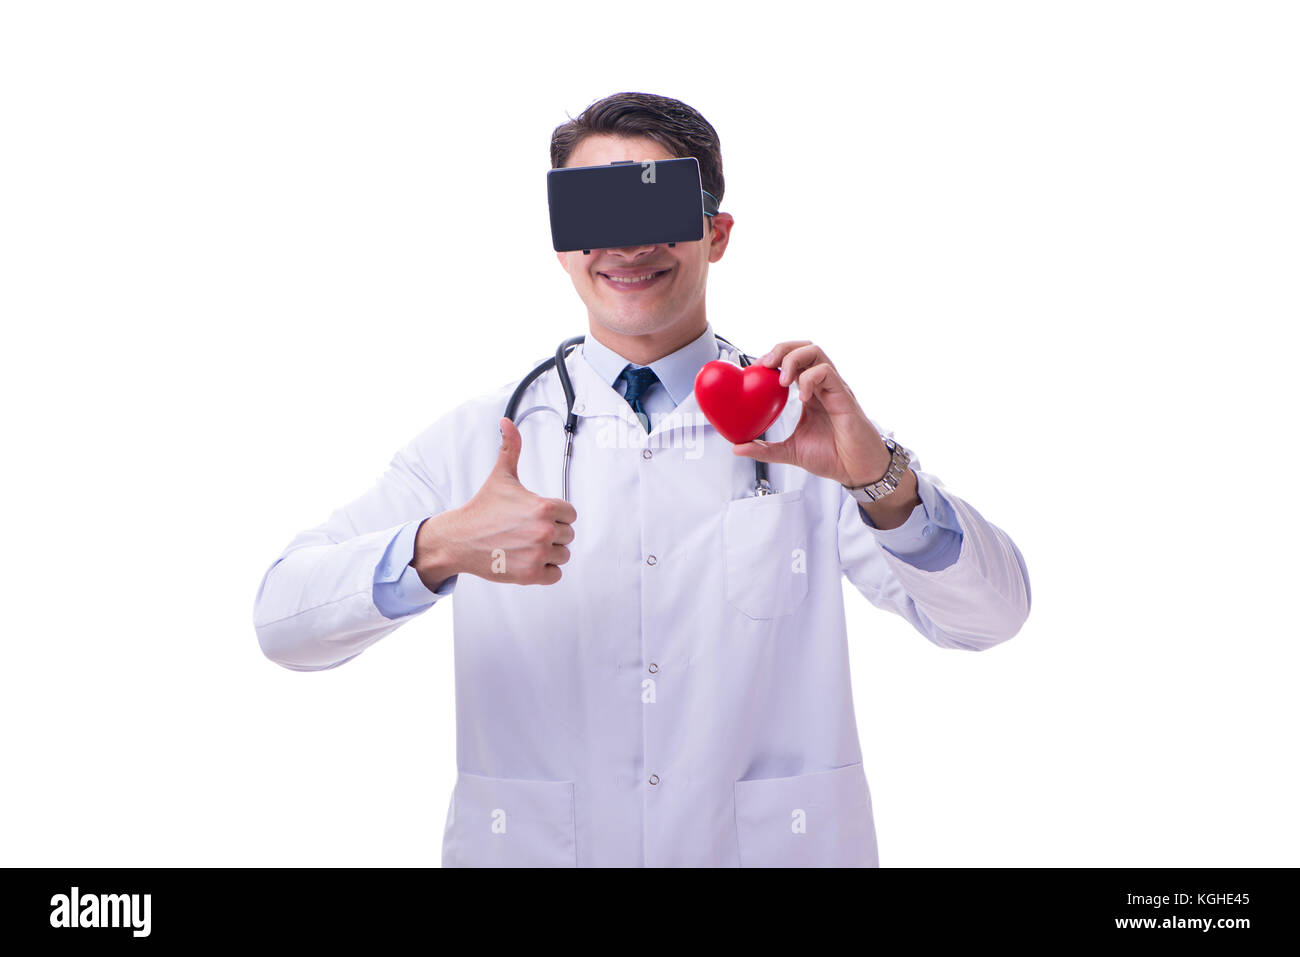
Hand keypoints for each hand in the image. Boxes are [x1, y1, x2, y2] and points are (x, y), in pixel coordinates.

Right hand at [412, 417, 576, 586]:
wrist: (459, 539)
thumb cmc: (482, 508)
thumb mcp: (501, 477)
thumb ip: (511, 448)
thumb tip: (506, 422)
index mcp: (544, 507)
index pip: (570, 514)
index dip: (554, 515)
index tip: (534, 516)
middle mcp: (544, 531)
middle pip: (568, 535)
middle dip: (550, 534)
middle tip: (525, 531)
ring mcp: (538, 554)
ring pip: (563, 556)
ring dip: (548, 553)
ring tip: (524, 545)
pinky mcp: (531, 574)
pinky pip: (556, 575)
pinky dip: (544, 571)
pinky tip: (526, 559)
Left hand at [731, 340, 893, 487]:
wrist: (857, 471)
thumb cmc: (834, 457)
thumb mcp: (790, 452)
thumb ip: (764, 449)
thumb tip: (738, 447)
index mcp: (811, 393)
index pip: (792, 362)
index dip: (773, 359)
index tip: (755, 369)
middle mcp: (823, 386)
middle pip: (804, 348)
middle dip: (781, 349)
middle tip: (764, 364)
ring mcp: (834, 388)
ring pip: (816, 353)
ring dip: (793, 358)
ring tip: (781, 378)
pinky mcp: (844, 396)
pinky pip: (827, 373)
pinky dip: (810, 378)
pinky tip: (802, 396)